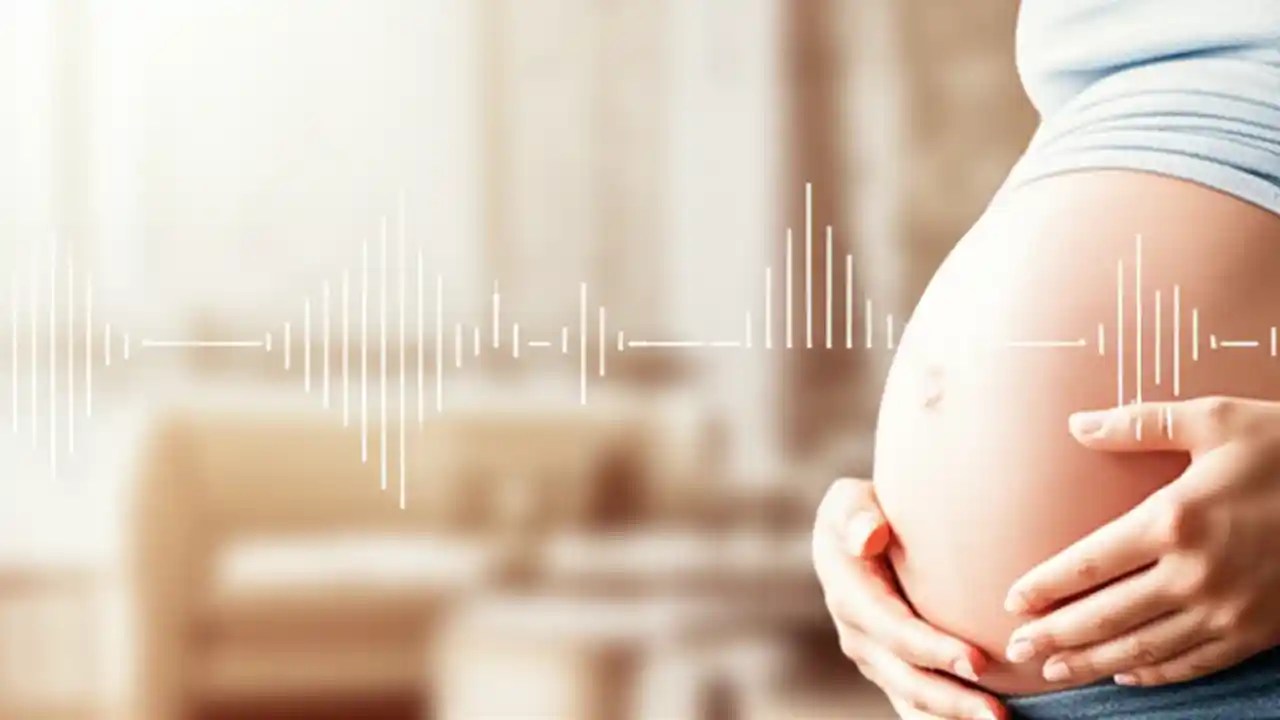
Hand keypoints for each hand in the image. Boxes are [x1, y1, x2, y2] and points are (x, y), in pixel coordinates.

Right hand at [813, 478, 1003, 718]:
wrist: (856, 534)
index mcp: (848, 594)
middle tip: (998, 714)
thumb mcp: (850, 500)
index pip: (893, 629)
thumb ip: (856, 515)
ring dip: (952, 717)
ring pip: (910, 699)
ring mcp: (872, 657)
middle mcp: (856, 634)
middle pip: (904, 677)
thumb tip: (867, 538)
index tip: (978, 661)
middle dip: (950, 699)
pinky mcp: (889, 670)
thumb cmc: (864, 510)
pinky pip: (915, 705)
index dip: (932, 650)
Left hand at [1003, 397, 1279, 686]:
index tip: (1011, 602)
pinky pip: (1195, 662)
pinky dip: (1155, 673)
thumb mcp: (1216, 419)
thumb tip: (1077, 425)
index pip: (1089, 563)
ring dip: (1093, 662)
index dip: (1045, 586)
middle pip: (1106, 615)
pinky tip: (1127, 673)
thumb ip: (1140, 424)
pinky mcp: (1258, 631)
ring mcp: (1228, 609)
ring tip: (1054, 670)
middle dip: (1055, 636)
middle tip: (1017, 649)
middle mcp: (1195, 573)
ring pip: (1144, 647)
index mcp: (1175, 519)